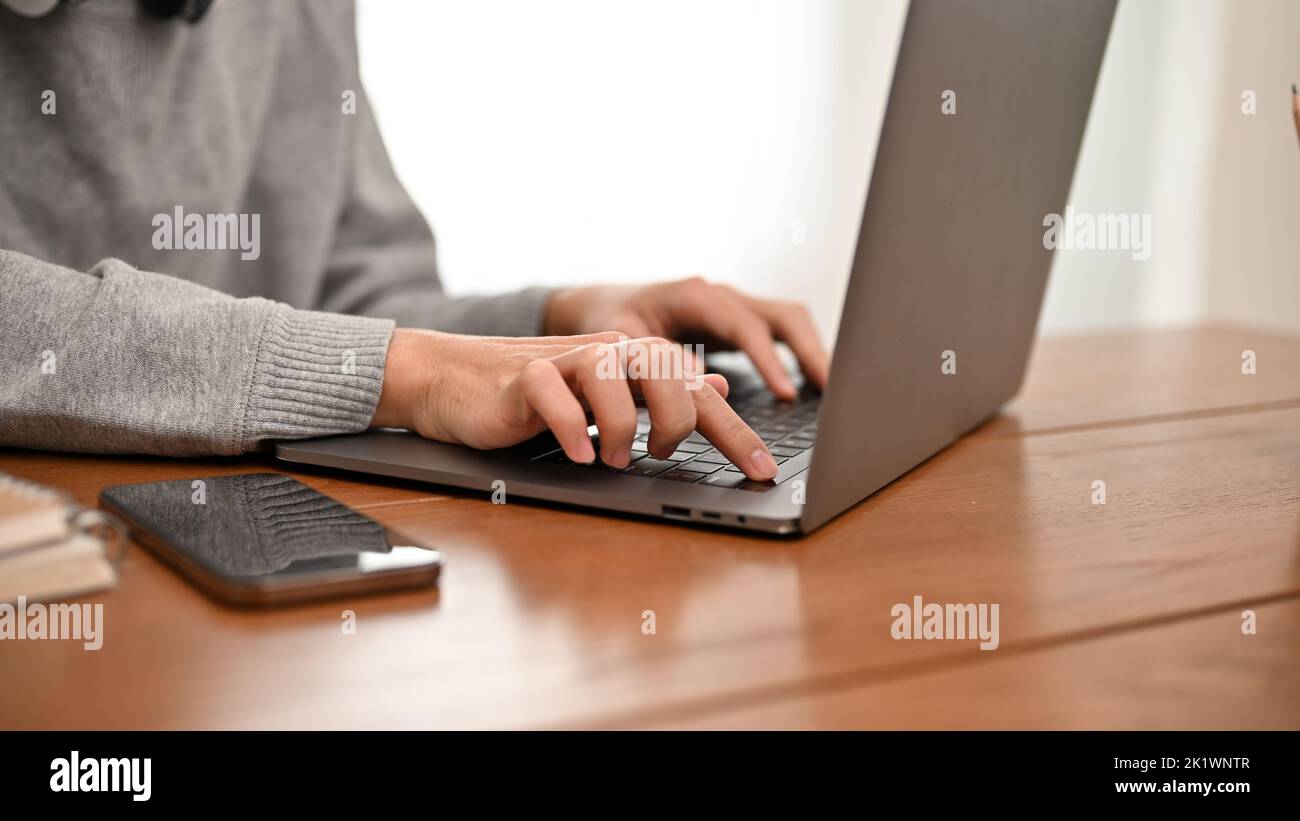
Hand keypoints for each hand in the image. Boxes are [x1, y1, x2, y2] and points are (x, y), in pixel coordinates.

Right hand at [372, 328, 780, 479]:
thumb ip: (663, 390)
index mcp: (637, 362)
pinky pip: (554, 396)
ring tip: (614, 458)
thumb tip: (717, 382)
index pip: (701, 394)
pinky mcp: (524, 378)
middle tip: (662, 457)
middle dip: (679, 424)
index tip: (765, 473)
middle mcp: (610, 355)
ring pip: (613, 378)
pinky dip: (571, 427)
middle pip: (667, 377)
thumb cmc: (540, 395)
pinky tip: (579, 454)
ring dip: (622, 426)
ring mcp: (566, 362)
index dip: (737, 433)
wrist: (460, 380)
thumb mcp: (609, 395)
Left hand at [544, 277, 828, 399]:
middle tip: (830, 389)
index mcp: (695, 295)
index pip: (745, 326)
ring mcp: (732, 308)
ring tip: (832, 390)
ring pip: (787, 321)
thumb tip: (699, 383)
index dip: (768, 360)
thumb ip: (657, 355)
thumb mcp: (620, 337)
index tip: (787, 393)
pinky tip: (811, 385)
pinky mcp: (735, 324)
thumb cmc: (607, 320)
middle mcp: (721, 296)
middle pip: (782, 315)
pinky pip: (778, 334)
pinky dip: (799, 355)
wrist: (598, 306)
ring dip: (812, 352)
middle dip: (810, 351)